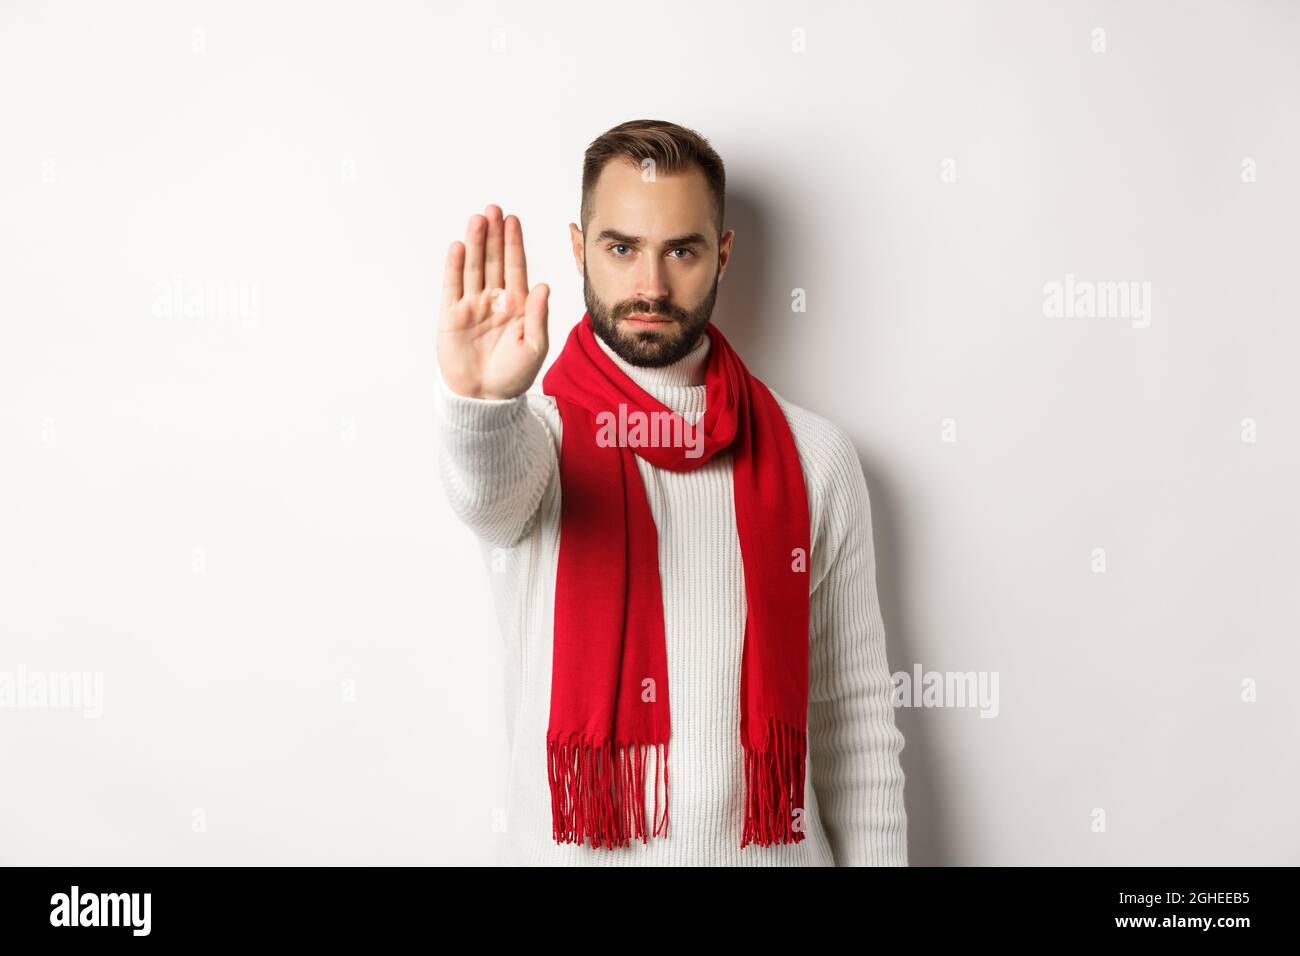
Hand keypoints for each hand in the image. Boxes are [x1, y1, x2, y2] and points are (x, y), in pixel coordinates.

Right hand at [437, 204, 549, 399]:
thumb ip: (538, 315)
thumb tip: (543, 286)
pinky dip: (454, 266)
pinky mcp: (451, 316)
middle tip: (493, 209)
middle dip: (493, 235)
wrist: (485, 398)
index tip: (513, 220)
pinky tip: (458, 246)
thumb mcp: (534, 346)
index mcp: (517, 305)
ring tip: (477, 219)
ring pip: (473, 267)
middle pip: (492, 261)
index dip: (513, 244)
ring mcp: (472, 306)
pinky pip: (452, 286)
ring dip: (474, 243)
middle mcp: (494, 300)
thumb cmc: (514, 376)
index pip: (515, 267)